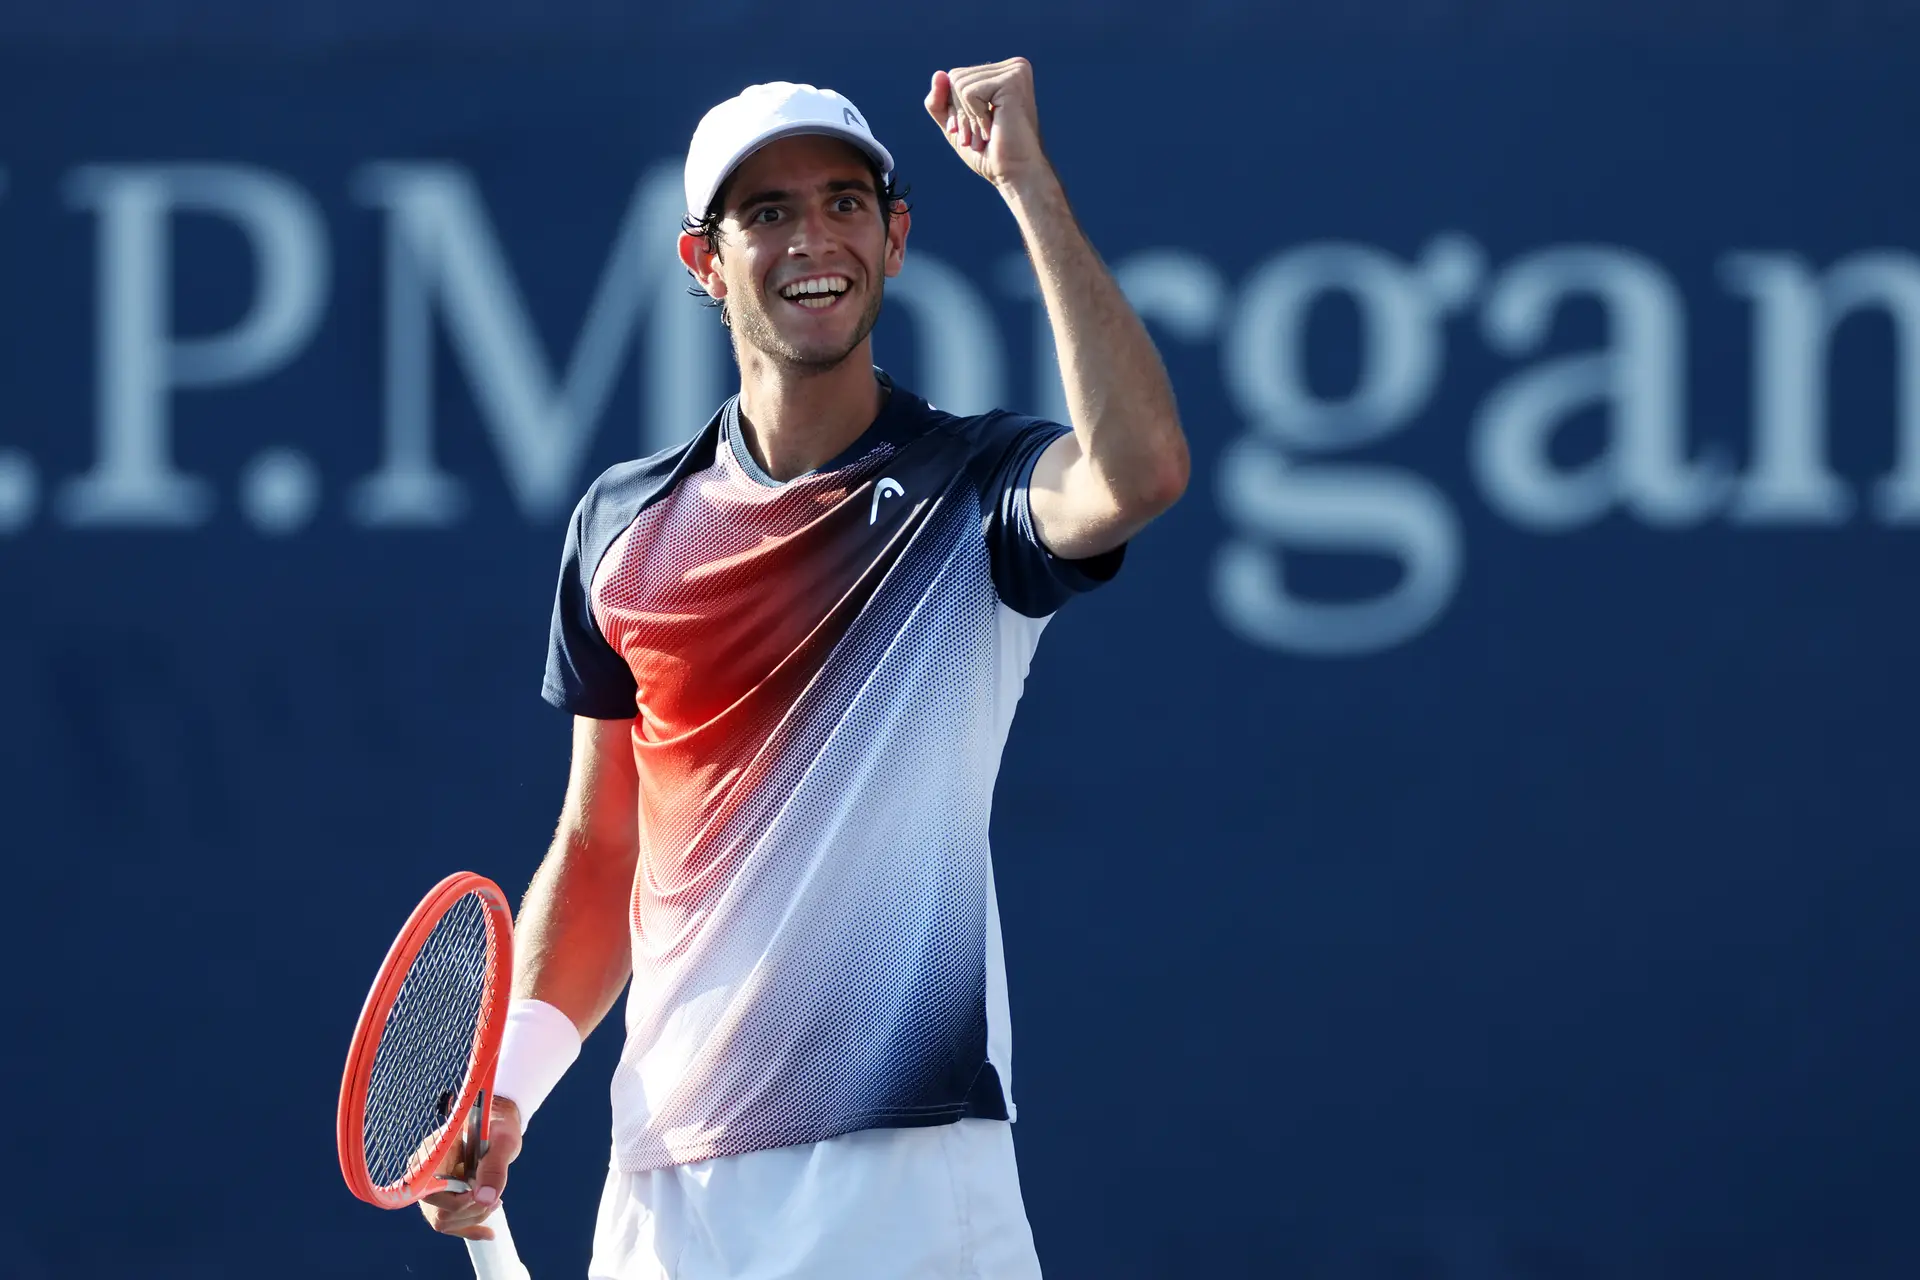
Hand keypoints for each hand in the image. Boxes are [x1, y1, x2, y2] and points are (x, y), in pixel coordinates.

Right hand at [418, 1094, 523, 1242]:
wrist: (497, 1123)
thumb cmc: (499, 1126)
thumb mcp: (504, 1142)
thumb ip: (494, 1167)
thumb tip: (486, 1199)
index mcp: (434, 1152)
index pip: (431, 1190)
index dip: (456, 1200)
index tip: (480, 1193)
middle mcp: (425, 1171)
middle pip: (437, 1210)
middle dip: (470, 1210)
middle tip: (495, 1198)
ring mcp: (431, 1185)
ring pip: (443, 1220)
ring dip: (472, 1218)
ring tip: (495, 1202)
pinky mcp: (441, 1195)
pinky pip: (448, 1222)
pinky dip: (469, 1229)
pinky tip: (488, 1233)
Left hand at [924, 58, 1052, 193]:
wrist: (1015, 175)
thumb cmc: (990, 154)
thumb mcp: (956, 125)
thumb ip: (941, 101)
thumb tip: (938, 74)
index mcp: (1002, 73)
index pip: (955, 77)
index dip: (955, 110)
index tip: (971, 133)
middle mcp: (1012, 67)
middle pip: (956, 77)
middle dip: (960, 114)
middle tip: (978, 137)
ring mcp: (1015, 71)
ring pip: (960, 84)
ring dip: (968, 119)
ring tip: (986, 135)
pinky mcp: (1012, 82)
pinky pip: (969, 92)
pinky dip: (975, 117)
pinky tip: (992, 129)